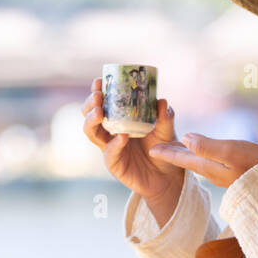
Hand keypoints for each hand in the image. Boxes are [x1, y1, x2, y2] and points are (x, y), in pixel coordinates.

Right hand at [81, 78, 183, 201]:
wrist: (168, 177)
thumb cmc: (163, 149)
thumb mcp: (166, 130)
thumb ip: (165, 117)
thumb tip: (161, 101)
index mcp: (119, 120)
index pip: (102, 103)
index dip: (97, 91)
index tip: (99, 80)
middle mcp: (110, 133)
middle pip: (89, 116)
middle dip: (89, 104)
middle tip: (97, 96)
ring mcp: (110, 148)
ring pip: (91, 133)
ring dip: (92, 121)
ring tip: (100, 112)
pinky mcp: (114, 164)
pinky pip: (109, 154)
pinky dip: (114, 145)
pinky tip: (122, 137)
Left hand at [147, 133, 257, 188]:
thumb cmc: (257, 165)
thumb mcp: (231, 152)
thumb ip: (207, 147)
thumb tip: (186, 138)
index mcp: (208, 166)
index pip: (181, 158)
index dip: (166, 152)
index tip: (150, 149)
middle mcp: (213, 172)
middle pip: (187, 161)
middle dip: (172, 153)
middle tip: (156, 147)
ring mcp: (224, 174)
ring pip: (197, 162)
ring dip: (184, 154)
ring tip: (175, 146)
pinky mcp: (234, 173)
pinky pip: (209, 163)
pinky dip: (200, 155)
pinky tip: (203, 152)